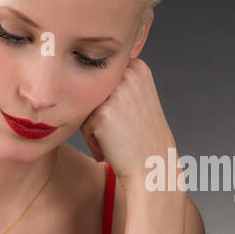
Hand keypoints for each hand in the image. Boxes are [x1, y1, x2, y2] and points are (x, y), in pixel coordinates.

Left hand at [80, 56, 177, 187]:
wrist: (153, 166)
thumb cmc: (143, 136)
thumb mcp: (139, 96)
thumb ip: (118, 81)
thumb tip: (81, 68)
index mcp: (137, 67)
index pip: (102, 78)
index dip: (110, 100)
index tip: (127, 116)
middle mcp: (127, 75)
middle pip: (92, 91)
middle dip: (101, 112)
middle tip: (123, 128)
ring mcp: (115, 93)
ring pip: (86, 107)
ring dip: (95, 126)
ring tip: (118, 137)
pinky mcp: (102, 113)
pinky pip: (83, 125)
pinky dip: (93, 140)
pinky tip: (113, 146)